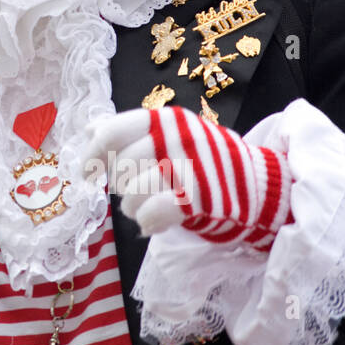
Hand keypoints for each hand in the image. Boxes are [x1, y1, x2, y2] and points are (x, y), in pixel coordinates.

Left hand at [85, 106, 292, 249]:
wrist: (259, 185)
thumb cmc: (207, 161)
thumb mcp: (171, 135)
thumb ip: (132, 133)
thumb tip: (89, 129)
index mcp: (165, 120)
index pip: (112, 132)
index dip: (91, 155)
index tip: (85, 174)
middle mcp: (175, 138)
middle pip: (120, 168)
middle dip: (119, 187)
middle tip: (132, 193)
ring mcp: (188, 167)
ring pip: (132, 193)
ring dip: (132, 208)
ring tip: (144, 209)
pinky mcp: (200, 197)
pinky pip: (152, 212)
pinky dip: (147, 221)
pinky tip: (152, 223)